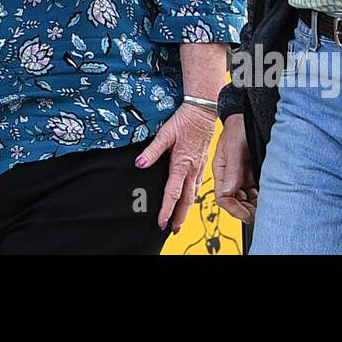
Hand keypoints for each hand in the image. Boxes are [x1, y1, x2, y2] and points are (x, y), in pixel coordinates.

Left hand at [136, 102, 216, 234]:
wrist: (202, 112)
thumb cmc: (185, 121)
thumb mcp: (165, 134)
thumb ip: (151, 151)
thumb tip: (139, 164)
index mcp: (181, 164)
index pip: (172, 193)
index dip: (166, 209)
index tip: (161, 221)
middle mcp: (192, 170)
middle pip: (186, 200)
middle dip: (179, 217)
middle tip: (172, 230)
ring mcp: (198, 168)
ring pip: (193, 195)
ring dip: (186, 210)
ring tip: (180, 221)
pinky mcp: (201, 164)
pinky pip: (198, 185)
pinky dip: (193, 197)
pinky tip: (190, 199)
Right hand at [211, 113, 257, 223]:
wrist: (249, 113)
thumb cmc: (238, 125)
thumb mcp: (234, 146)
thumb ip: (232, 168)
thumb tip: (229, 190)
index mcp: (220, 170)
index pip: (222, 197)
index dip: (233, 209)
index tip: (246, 215)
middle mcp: (230, 175)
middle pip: (235, 201)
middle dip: (246, 210)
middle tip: (259, 215)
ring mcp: (241, 174)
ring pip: (246, 198)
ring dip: (254, 205)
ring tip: (266, 207)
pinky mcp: (252, 172)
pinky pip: (255, 190)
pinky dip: (261, 196)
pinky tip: (269, 197)